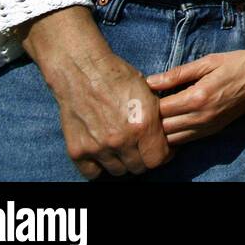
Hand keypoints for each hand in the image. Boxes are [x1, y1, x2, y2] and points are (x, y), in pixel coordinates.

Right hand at [53, 50, 171, 178]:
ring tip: (122, 148)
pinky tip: (103, 153)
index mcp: (143, 125)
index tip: (161, 149)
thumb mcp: (148, 93)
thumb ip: (157, 120)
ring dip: (122, 162)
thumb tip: (167, 138)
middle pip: (139, 168)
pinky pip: (92, 173)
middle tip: (140, 147)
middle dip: (143, 159)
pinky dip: (99, 166)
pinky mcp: (77, 150)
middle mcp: (121, 140)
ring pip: (118, 171)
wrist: (82, 70)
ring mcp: (98, 147)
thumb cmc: (118, 77)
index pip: (158, 160)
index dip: (163, 155)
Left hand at [146, 45, 244, 145]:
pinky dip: (176, 134)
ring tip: (161, 115)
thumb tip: (150, 81)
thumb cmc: (235, 63)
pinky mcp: (215, 130)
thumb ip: (177, 74)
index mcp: (197, 97)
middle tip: (150, 106)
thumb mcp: (207, 62)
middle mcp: (202, 116)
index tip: (147, 94)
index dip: (149, 103)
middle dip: (153, 119)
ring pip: (173, 139)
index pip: (160, 109)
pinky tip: (174, 122)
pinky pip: (187, 140)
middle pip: (163, 128)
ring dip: (163, 129)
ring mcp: (209, 126)